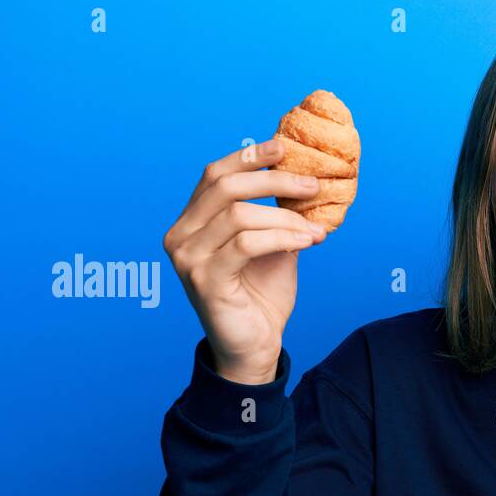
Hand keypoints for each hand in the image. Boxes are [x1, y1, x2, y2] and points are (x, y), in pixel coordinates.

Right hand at [162, 139, 326, 383]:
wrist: (255, 347)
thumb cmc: (261, 296)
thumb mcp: (272, 245)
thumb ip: (275, 214)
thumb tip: (302, 177)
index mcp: (191, 222)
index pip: (215, 175)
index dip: (249, 157)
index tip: (284, 148)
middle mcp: (180, 236)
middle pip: (225, 186)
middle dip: (274, 181)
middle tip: (312, 186)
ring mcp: (188, 258)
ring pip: (239, 215)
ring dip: (285, 217)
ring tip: (315, 229)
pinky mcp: (204, 280)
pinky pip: (246, 244)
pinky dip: (282, 238)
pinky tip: (308, 242)